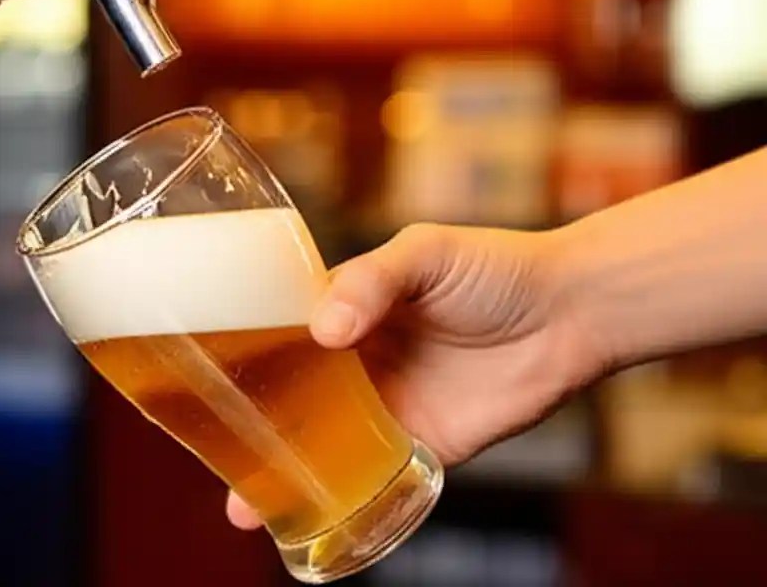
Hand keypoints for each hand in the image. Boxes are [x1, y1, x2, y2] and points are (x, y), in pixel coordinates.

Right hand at [227, 224, 598, 529]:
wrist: (572, 311)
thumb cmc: (496, 267)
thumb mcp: (424, 253)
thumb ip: (372, 282)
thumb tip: (324, 330)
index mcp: (346, 309)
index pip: (280, 334)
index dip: (241, 357)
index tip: (198, 380)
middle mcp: (358, 361)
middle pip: (291, 397)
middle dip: (249, 428)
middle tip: (212, 455)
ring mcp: (389, 405)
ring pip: (323, 444)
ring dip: (284, 472)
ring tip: (243, 505)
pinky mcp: (426, 443)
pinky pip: (376, 477)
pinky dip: (344, 498)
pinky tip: (311, 517)